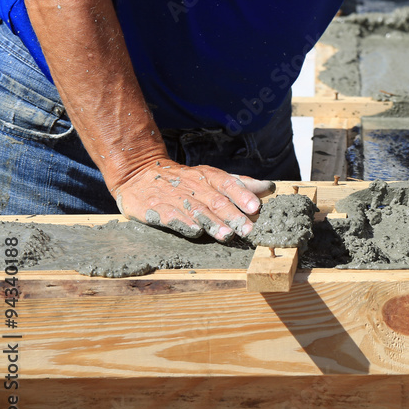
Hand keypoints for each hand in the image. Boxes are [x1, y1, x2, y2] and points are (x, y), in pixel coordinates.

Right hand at [112, 159, 273, 240]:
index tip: (257, 207)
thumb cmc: (185, 179)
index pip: (229, 184)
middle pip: (217, 201)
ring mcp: (176, 198)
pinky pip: (173, 217)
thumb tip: (268, 187)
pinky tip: (195, 231)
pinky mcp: (158, 209)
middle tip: (249, 230)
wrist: (140, 174)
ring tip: (227, 235)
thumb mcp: (211, 176)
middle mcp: (195, 186)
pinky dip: (184, 223)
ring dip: (213, 223)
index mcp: (209, 177)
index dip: (243, 195)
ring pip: (198, 211)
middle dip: (234, 216)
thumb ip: (239, 184)